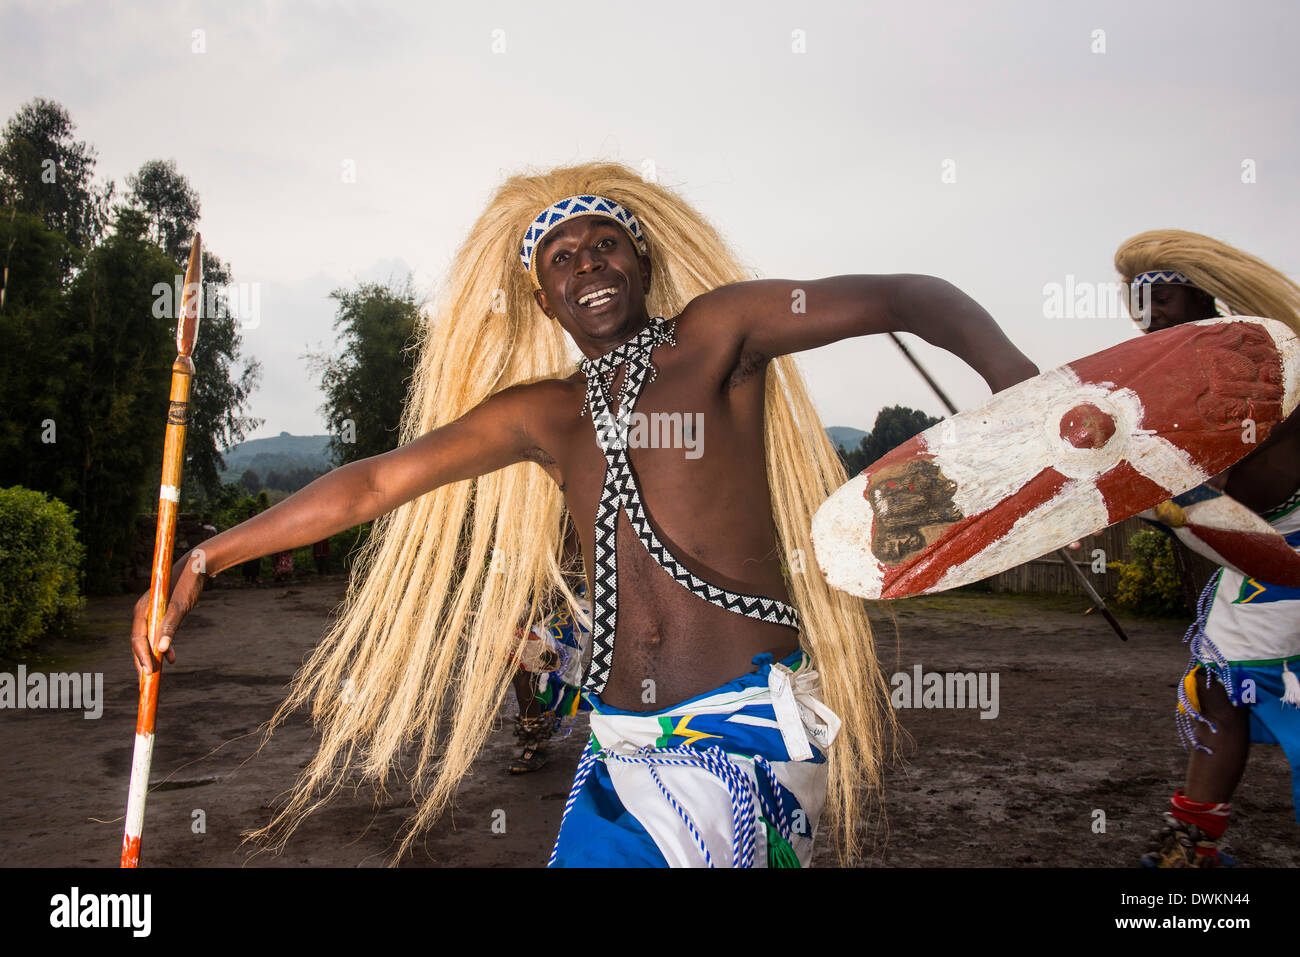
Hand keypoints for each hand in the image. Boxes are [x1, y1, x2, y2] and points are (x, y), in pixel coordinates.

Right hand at [130, 549, 211, 677]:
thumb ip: (170, 626)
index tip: (148, 673)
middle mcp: (144, 612)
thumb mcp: (180, 606)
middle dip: (143, 662)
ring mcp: (152, 613)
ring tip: (157, 675)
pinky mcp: (161, 613)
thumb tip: (160, 650)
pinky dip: (163, 647)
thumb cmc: (188, 584)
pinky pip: (158, 634)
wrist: (197, 567)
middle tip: (146, 683)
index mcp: (143, 610)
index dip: (141, 657)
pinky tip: (171, 658)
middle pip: (140, 642)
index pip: (137, 639)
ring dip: (153, 657)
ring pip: (149, 640)